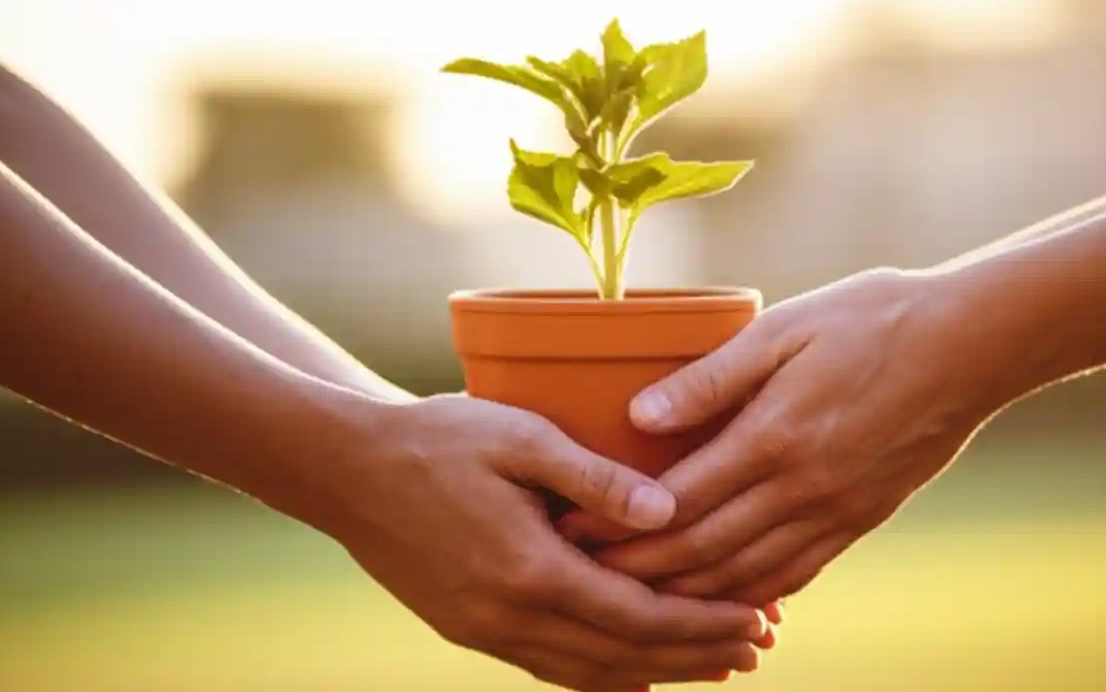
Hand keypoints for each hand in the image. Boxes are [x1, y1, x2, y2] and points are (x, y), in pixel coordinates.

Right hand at [324, 394, 768, 690]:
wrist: (346, 470)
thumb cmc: (438, 439)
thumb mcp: (521, 437)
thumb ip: (597, 478)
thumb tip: (670, 512)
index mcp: (531, 569)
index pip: (640, 617)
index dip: (704, 626)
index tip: (759, 622)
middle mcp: (511, 617)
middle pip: (625, 657)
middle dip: (697, 656)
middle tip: (756, 651)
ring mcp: (487, 631)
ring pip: (590, 673)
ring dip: (658, 670)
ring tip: (713, 665)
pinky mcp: (471, 628)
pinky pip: (552, 667)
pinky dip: (605, 674)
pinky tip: (635, 671)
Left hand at [580, 268, 1011, 605]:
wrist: (970, 346)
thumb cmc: (871, 321)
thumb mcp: (784, 329)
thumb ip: (710, 379)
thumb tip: (639, 416)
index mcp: (772, 438)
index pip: (676, 502)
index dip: (618, 526)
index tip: (572, 532)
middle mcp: (801, 489)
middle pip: (702, 552)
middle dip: (638, 571)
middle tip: (585, 577)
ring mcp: (834, 512)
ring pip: (745, 575)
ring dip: (686, 595)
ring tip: (636, 599)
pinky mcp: (861, 520)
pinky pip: (795, 574)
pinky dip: (750, 594)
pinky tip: (720, 598)